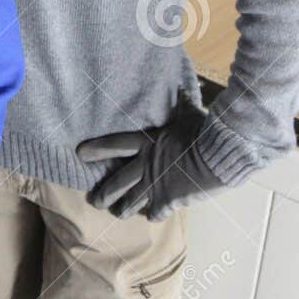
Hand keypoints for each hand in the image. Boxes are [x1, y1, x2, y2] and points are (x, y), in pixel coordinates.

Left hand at [77, 103, 224, 221]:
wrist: (218, 155)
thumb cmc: (204, 130)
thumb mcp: (188, 113)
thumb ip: (180, 102)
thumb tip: (181, 82)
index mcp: (147, 143)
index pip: (114, 145)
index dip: (96, 149)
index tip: (81, 154)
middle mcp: (145, 166)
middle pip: (116, 184)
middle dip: (103, 194)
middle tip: (94, 200)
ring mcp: (154, 186)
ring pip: (130, 202)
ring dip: (122, 209)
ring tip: (116, 213)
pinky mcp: (168, 201)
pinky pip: (155, 212)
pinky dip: (153, 214)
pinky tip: (151, 215)